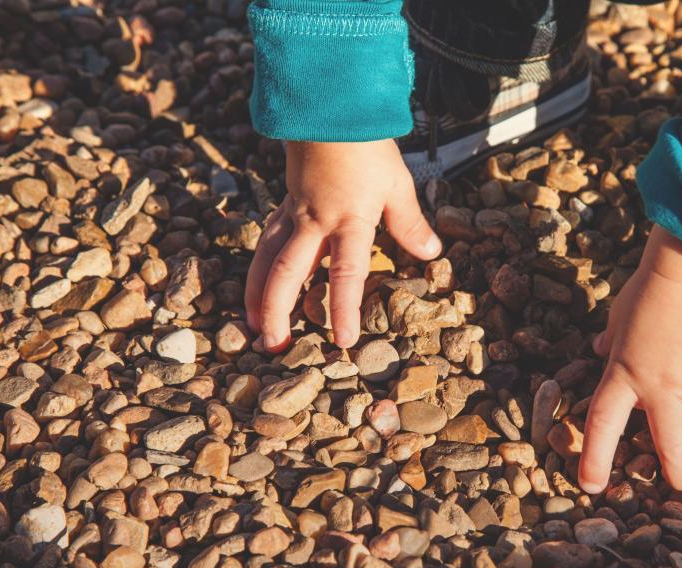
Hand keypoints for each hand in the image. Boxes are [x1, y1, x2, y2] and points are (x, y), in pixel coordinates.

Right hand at [246, 140, 441, 350]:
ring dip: (257, 293)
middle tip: (273, 345)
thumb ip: (410, 223)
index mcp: (348, 220)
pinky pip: (265, 240)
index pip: (346, 273)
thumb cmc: (367, 147)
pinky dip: (258, 266)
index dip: (343, 308)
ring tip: (250, 323)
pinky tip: (256, 284)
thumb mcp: (397, 185)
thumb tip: (430, 253)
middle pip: (288, 272)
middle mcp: (314, 222)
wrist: (331, 109)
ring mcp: (294, 213)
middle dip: (278, 310)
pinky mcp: (284, 205)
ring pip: (266, 258)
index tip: (343, 339)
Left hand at [579, 227, 681, 491]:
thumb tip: (599, 349)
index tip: (590, 486)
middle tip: (679, 482)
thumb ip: (610, 341)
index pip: (604, 427)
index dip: (596, 460)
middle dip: (678, 477)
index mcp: (624, 374)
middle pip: (673, 452)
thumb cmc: (652, 289)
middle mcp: (662, 387)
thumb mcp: (619, 316)